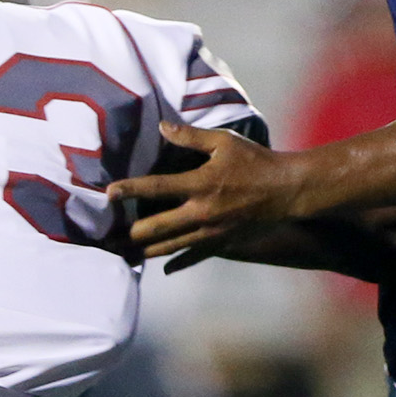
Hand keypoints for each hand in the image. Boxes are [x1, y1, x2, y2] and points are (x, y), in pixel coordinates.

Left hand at [110, 123, 310, 260]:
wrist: (288, 191)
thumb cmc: (257, 161)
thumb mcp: (225, 141)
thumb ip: (191, 137)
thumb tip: (161, 127)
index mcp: (201, 183)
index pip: (157, 187)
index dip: (130, 190)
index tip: (109, 194)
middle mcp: (202, 212)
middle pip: (156, 227)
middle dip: (129, 232)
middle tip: (107, 237)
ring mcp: (212, 231)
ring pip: (171, 247)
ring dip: (146, 251)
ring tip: (126, 254)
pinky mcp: (223, 243)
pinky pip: (195, 257)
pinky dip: (177, 264)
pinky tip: (163, 269)